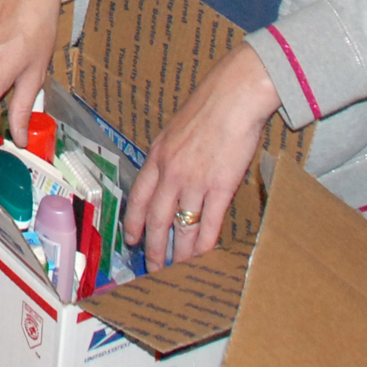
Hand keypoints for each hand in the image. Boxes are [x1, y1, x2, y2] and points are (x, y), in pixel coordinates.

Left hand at [123, 44, 279, 269]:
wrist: (234, 96)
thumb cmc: (208, 107)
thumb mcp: (174, 130)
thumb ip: (169, 154)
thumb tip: (168, 172)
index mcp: (156, 157)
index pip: (137, 198)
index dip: (133, 222)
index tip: (131, 240)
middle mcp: (170, 173)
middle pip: (155, 219)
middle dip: (153, 247)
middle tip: (153, 267)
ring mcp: (194, 182)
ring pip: (181, 226)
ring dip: (179, 252)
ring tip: (176, 270)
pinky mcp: (221, 187)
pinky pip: (209, 223)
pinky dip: (205, 244)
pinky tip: (203, 258)